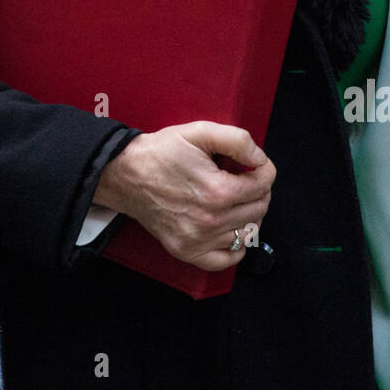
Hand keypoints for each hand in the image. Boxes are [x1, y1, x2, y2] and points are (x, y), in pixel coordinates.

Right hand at [93, 122, 274, 270]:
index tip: (253, 163)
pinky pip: (227, 259)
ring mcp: (199, 240)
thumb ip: (237, 139)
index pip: (264, 183)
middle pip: (259, 208)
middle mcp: (211, 221)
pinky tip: (229, 227)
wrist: (126, 174)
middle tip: (242, 178)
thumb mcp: (199, 131)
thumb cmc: (162, 152)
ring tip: (232, 199)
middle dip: (258, 190)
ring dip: (248, 214)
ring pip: (247, 232)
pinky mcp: (187, 251)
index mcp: (218, 191)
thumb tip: (259, 157)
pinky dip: (236, 246)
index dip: (264, 168)